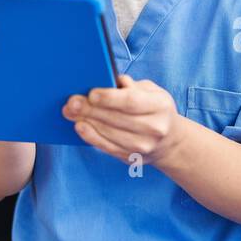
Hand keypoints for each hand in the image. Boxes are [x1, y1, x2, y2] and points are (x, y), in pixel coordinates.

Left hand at [62, 74, 187, 165]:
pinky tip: (80, 126)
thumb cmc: (155, 109)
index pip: (132, 102)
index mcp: (161, 107)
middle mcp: (154, 128)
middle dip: (91, 110)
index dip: (110, 98)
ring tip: (71, 112)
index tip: (91, 93)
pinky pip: (107, 147)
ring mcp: (144, 146)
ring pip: (109, 134)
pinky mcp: (132, 158)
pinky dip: (91, 136)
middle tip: (72, 102)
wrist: (169, 141)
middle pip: (117, 118)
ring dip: (87, 122)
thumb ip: (132, 86)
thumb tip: (109, 81)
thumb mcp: (152, 91)